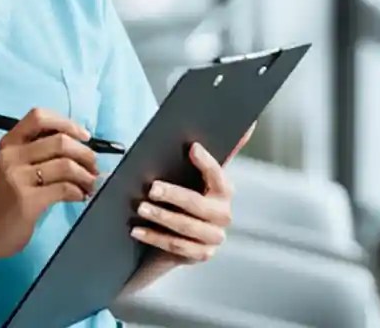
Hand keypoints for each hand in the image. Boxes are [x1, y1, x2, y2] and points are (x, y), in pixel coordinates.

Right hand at [0, 108, 98, 260]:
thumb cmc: (8, 197)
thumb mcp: (16, 167)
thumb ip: (40, 152)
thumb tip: (82, 146)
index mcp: (10, 143)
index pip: (39, 117)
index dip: (67, 123)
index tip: (84, 137)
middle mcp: (11, 156)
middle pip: (60, 141)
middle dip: (85, 153)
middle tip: (94, 167)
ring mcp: (18, 178)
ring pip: (66, 165)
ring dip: (86, 175)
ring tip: (90, 184)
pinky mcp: (27, 200)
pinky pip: (64, 189)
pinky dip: (78, 191)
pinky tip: (79, 196)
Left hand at [129, 122, 254, 264]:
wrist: (169, 236)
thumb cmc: (178, 198)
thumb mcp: (185, 175)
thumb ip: (201, 155)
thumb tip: (242, 125)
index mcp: (222, 190)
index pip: (219, 176)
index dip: (208, 163)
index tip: (192, 148)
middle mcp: (223, 214)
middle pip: (200, 205)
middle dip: (175, 195)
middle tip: (152, 187)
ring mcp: (213, 237)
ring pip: (187, 227)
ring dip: (162, 217)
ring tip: (141, 207)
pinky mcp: (200, 255)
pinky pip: (176, 246)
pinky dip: (154, 237)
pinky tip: (136, 229)